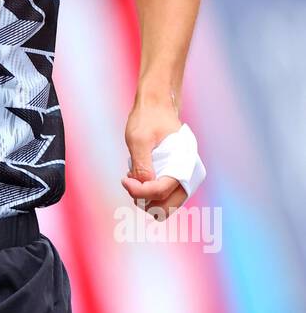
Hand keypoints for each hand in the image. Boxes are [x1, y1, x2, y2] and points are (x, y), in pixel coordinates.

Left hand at [121, 96, 186, 216]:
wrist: (157, 106)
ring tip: (135, 176)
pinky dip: (150, 192)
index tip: (124, 178)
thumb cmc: (148, 119)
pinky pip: (165, 195)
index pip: (160, 191)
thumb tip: (143, 187)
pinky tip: (140, 175)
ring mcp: (184, 176)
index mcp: (184, 163)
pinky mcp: (177, 176)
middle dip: (145, 200)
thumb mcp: (139, 139)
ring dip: (147, 197)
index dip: (139, 191)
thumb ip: (141, 165)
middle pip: (167, 206)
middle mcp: (189, 173)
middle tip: (131, 182)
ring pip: (165, 204)